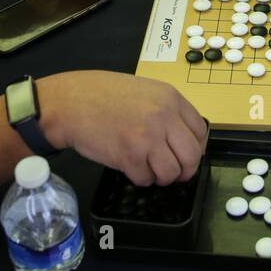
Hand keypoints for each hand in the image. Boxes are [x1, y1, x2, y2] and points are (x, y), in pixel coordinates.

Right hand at [36, 72, 207, 185]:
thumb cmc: (102, 95)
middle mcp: (163, 117)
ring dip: (161, 177)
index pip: (200, 131)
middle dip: (185, 170)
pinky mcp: (129, 156)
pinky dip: (139, 178)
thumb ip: (166, 109)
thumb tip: (184, 137)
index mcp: (170, 98)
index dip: (195, 148)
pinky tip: (130, 167)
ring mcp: (147, 137)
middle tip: (174, 174)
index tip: (186, 155)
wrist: (70, 103)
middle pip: (192, 156)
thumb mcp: (144, 91)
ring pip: (171, 172)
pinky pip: (145, 179)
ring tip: (149, 170)